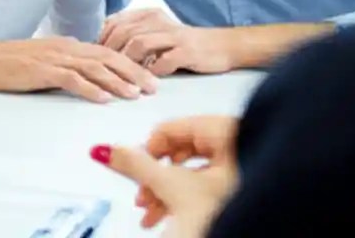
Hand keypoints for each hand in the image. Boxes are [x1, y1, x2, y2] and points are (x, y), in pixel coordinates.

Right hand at [0, 36, 158, 102]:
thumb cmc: (8, 63)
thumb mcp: (42, 61)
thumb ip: (65, 66)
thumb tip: (85, 77)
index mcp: (67, 45)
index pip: (106, 52)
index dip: (130, 64)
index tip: (148, 77)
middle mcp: (65, 47)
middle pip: (108, 57)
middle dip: (134, 71)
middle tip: (154, 87)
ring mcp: (53, 57)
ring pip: (94, 67)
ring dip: (118, 81)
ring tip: (135, 94)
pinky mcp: (41, 70)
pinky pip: (72, 78)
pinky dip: (90, 88)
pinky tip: (104, 98)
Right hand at [91, 126, 238, 237]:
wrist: (248, 234)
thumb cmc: (226, 216)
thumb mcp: (171, 187)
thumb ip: (136, 165)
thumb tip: (106, 150)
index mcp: (230, 134)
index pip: (175, 127)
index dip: (150, 148)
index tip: (138, 165)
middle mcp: (239, 147)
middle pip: (181, 150)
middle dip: (156, 176)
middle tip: (143, 191)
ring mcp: (242, 171)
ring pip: (191, 171)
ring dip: (164, 192)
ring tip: (150, 212)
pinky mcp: (241, 191)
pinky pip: (204, 186)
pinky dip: (182, 199)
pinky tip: (165, 216)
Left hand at [99, 9, 235, 75]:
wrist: (221, 45)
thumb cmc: (184, 43)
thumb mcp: (158, 32)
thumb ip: (136, 35)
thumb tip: (107, 47)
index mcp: (149, 15)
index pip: (116, 21)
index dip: (102, 38)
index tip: (97, 55)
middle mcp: (159, 21)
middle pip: (124, 32)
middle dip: (111, 51)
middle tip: (106, 69)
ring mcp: (173, 36)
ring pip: (140, 43)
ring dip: (128, 61)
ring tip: (123, 76)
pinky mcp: (187, 51)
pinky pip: (163, 61)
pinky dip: (152, 72)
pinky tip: (147, 82)